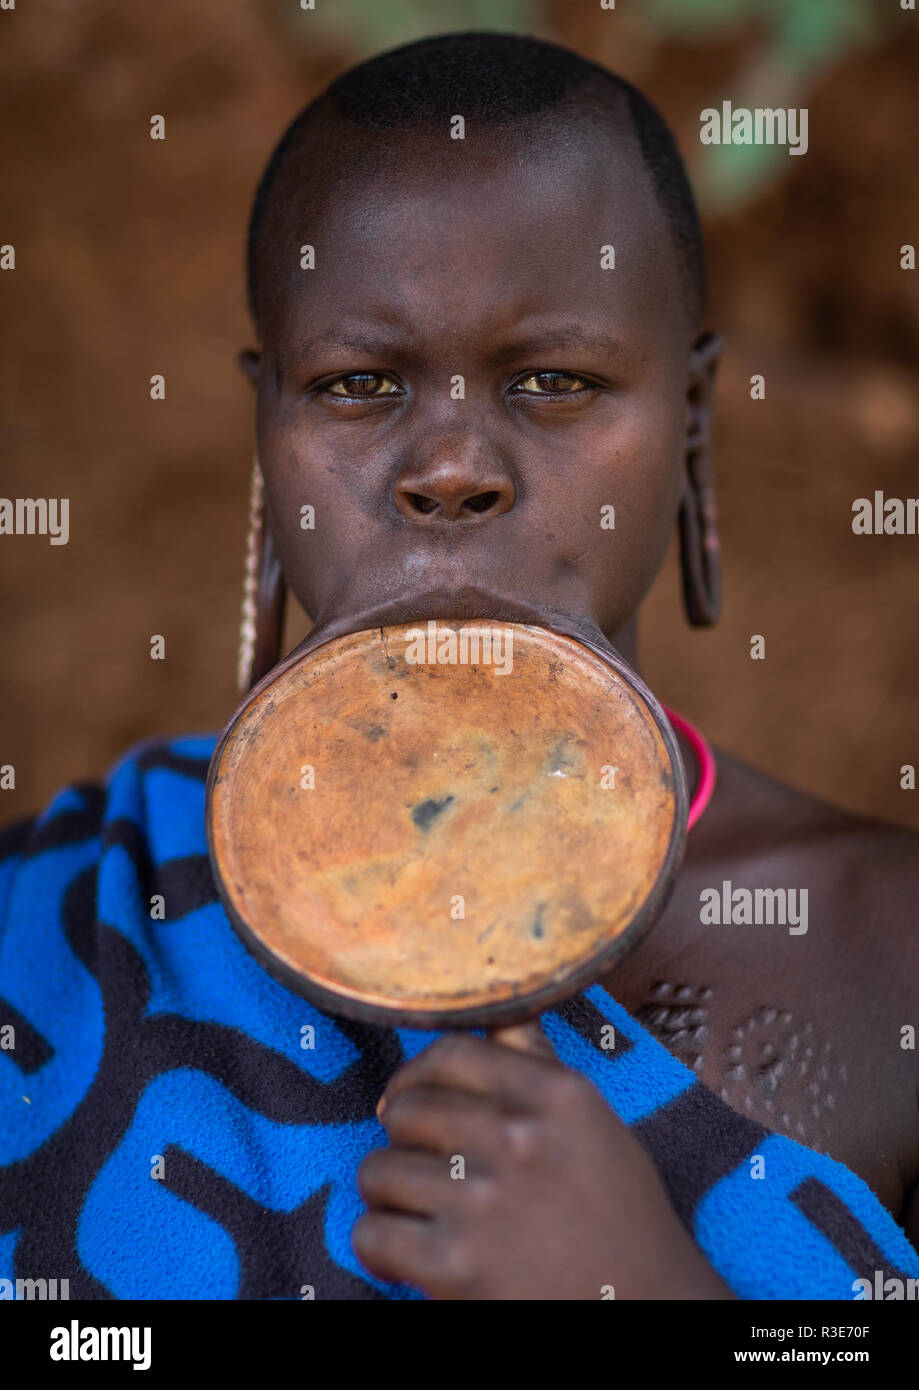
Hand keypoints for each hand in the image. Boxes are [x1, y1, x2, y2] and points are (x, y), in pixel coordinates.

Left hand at [352, 1024, 733, 1299]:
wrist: (647, 1312)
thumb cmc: (619, 1216)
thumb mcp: (592, 1124)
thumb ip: (539, 1065)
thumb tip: (495, 1016)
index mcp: (556, 1094)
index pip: (449, 1053)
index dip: (415, 1075)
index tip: (407, 1099)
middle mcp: (518, 1136)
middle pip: (405, 1109)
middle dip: (400, 1139)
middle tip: (420, 1166)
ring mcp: (483, 1201)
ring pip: (378, 1170)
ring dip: (388, 1194)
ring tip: (418, 1211)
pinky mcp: (455, 1266)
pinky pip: (371, 1233)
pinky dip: (379, 1247)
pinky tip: (407, 1254)